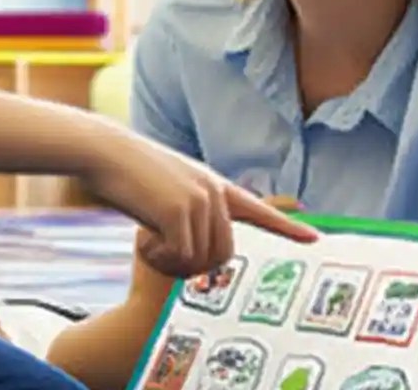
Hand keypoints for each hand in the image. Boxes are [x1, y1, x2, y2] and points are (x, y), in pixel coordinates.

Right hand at [86, 140, 317, 277]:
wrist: (103, 152)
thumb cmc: (126, 172)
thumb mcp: (167, 187)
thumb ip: (188, 211)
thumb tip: (195, 249)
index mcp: (214, 185)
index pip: (258, 209)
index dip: (286, 226)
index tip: (314, 238)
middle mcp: (214, 193)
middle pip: (223, 254)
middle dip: (195, 266)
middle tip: (163, 258)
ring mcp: (199, 201)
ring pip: (202, 260)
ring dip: (173, 264)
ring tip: (150, 243)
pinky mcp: (179, 212)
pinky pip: (180, 257)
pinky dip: (160, 259)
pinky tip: (144, 241)